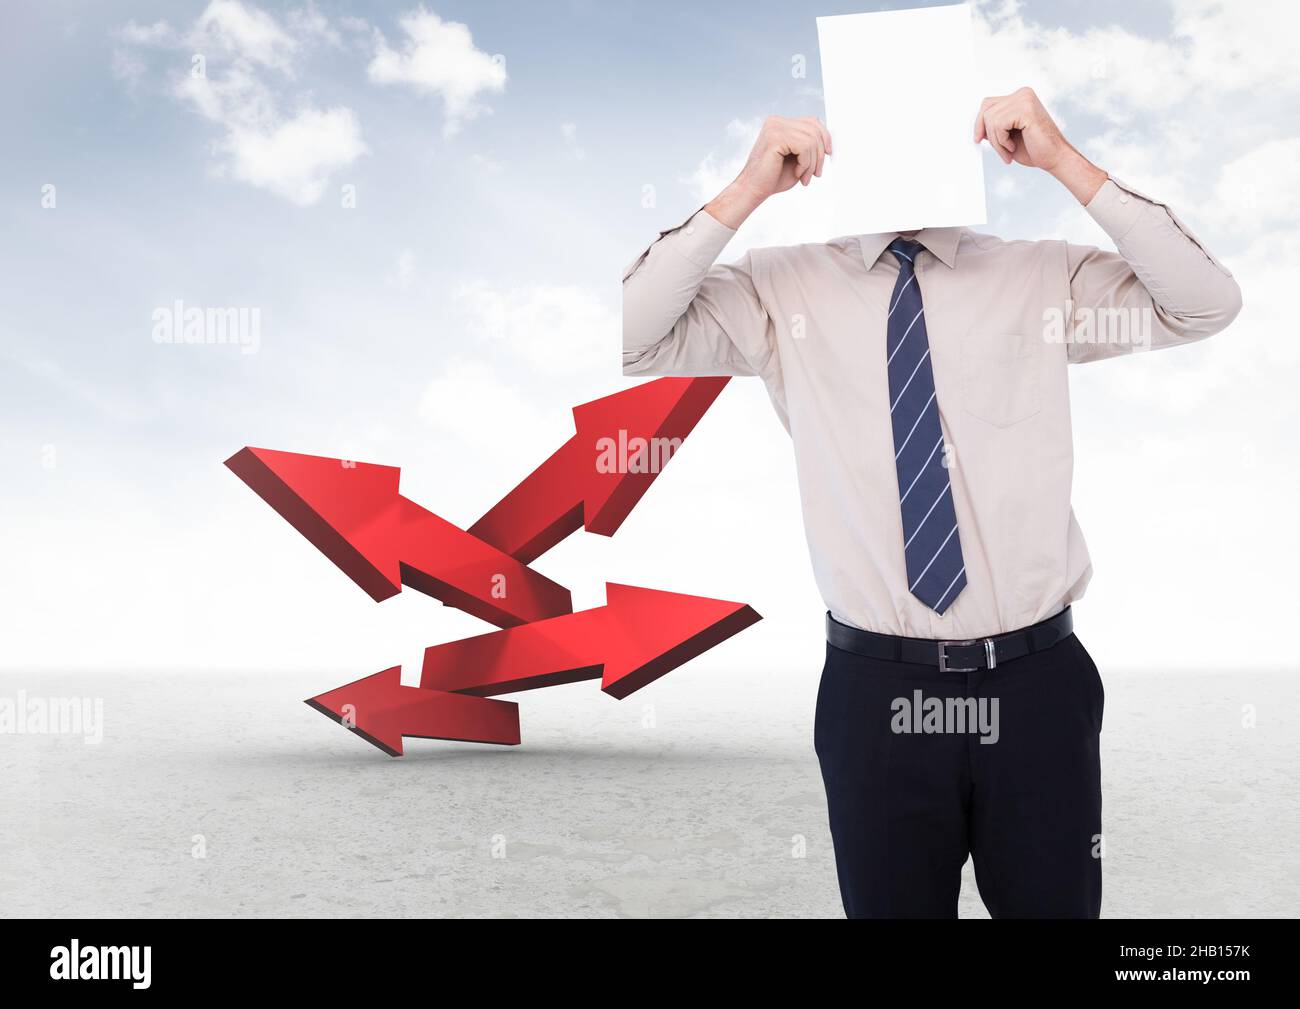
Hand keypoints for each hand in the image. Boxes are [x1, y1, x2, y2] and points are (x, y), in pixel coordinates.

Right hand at [706, 115, 831, 228]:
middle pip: (814, 129)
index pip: (812, 121)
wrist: (753, 190)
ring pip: (811, 140)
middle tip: (815, 173)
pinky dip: (805, 163)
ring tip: (804, 176)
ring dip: (812, 162)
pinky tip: (797, 173)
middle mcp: (776, 121)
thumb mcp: (797, 158)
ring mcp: (774, 127)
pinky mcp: (775, 137)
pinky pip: (804, 147)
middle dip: (819, 154)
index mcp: (780, 123)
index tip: (828, 154)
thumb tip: (829, 140)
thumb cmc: (773, 178)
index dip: (825, 137)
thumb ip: (809, 145)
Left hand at [974, 87, 1106, 203]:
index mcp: (1019, 97)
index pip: (987, 104)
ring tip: (1009, 151)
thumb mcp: (1006, 135)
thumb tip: (976, 124)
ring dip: (997, 142)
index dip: (979, 123)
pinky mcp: (1025, 109)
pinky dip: (1002, 142)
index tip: (979, 139)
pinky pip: (999, 125)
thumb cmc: (1033, 148)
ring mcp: (1024, 99)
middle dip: (988, 134)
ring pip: (991, 119)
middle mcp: (1022, 93)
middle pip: (986, 110)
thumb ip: (994, 126)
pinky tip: (1013, 148)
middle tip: (1001, 151)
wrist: (1054, 158)